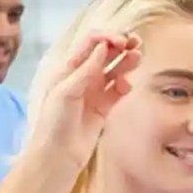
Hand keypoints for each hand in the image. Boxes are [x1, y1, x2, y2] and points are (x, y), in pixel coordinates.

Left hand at [27, 32, 141, 168]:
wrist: (58, 155)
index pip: (90, 42)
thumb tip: (104, 47)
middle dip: (121, 45)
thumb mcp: (66, 92)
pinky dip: (124, 85)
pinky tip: (126, 87)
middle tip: (136, 43)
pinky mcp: (104, 107)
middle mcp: (82, 76)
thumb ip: (86, 70)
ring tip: (138, 58)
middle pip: (105, 53)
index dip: (107, 37)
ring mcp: (94, 91)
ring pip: (114, 70)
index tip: (122, 41)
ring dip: (127, 62)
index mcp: (68, 68)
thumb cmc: (54, 122)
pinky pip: (118, 90)